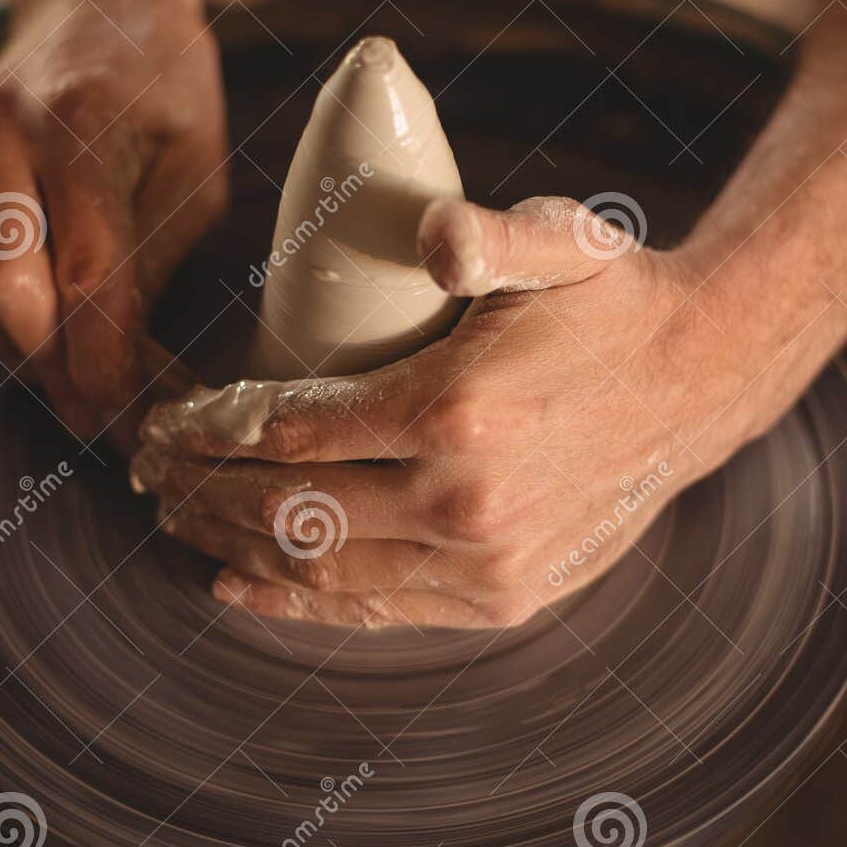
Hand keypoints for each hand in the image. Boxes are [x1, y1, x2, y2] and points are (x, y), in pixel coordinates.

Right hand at [0, 0, 228, 441]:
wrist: (95, 0)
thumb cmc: (161, 90)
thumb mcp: (195, 168)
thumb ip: (157, 260)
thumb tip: (135, 371)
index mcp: (80, 121)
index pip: (88, 271)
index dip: (107, 363)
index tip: (128, 422)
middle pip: (5, 288)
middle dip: (56, 365)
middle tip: (100, 402)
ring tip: (51, 351)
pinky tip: (1, 318)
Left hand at [131, 196, 796, 628]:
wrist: (698, 382)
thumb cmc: (613, 302)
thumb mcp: (562, 242)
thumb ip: (489, 235)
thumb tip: (431, 238)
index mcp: (461, 409)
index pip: (291, 430)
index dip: (210, 428)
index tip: (164, 419)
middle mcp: (466, 501)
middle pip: (288, 509)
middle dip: (201, 489)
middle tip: (148, 470)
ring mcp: (485, 562)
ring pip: (320, 570)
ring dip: (231, 545)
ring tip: (176, 519)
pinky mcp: (502, 598)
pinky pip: (374, 612)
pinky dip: (294, 603)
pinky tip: (237, 583)